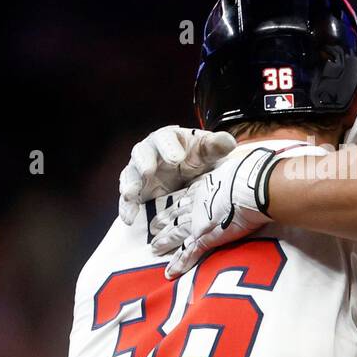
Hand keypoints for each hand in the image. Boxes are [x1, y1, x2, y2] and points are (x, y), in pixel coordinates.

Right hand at [117, 125, 237, 223]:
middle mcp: (148, 152)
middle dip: (143, 162)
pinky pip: (127, 199)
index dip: (169, 147)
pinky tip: (129, 218)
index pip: (164, 138)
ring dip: (130, 186)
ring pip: (130, 176)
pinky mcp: (136, 192)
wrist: (192, 174)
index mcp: (167, 138)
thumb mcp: (208, 152)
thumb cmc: (199, 157)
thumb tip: (229, 141)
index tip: (178, 159)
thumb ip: (216, 146)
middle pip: (140, 153)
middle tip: (149, 172)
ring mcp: (139, 172)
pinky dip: (126, 208)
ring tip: (131, 195)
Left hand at [150, 146, 278, 277]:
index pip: (188, 197)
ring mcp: (199, 221)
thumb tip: (249, 170)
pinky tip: (170, 273)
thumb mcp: (239, 169)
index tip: (169, 206)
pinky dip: (180, 264)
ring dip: (165, 242)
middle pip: (177, 214)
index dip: (178, 203)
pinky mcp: (204, 238)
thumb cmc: (252, 176)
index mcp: (207, 187)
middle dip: (164, 221)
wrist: (252, 187)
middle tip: (152, 227)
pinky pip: (189, 253)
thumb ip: (239, 174)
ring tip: (154, 249)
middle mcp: (198, 204)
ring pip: (176, 233)